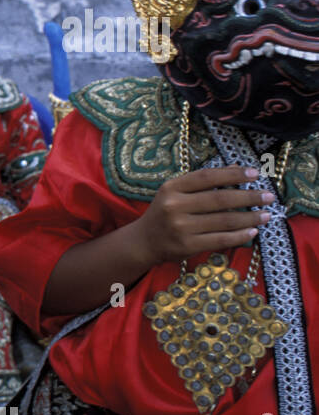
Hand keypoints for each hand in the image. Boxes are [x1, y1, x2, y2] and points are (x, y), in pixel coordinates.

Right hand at [134, 166, 272, 265]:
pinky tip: (253, 231)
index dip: (232, 174)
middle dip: (249, 197)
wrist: (144, 241)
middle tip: (268, 196)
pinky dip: (240, 236)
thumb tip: (237, 169)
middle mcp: (174, 206)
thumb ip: (202, 182)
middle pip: (220, 199)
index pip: (207, 177)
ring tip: (266, 214)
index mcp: (171, 188)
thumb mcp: (176, 192)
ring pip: (224, 220)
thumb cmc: (166, 213)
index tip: (255, 173)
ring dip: (250, 217)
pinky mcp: (187, 245)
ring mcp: (181, 227)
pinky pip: (221, 239)